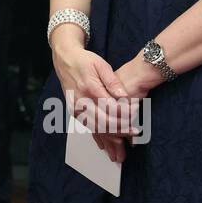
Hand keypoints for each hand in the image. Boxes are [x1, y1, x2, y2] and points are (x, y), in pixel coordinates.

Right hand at [50, 33, 133, 161]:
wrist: (65, 60)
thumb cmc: (85, 61)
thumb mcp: (101, 65)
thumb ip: (113, 82)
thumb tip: (124, 96)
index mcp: (90, 87)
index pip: (110, 107)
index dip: (125, 113)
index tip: (136, 114)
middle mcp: (81, 100)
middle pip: (103, 121)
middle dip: (121, 129)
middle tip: (135, 132)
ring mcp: (76, 108)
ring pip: (95, 128)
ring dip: (110, 137)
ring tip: (125, 142)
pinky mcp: (74, 111)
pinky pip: (88, 127)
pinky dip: (100, 136)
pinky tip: (108, 142)